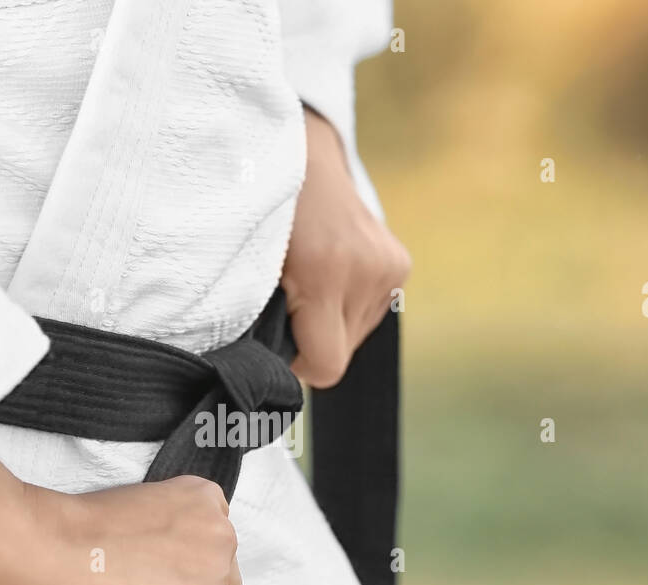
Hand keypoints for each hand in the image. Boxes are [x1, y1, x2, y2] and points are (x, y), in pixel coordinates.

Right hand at [14, 476, 241, 584]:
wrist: (40, 549)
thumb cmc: (72, 532)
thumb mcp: (143, 509)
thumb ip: (175, 536)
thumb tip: (177, 578)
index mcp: (208, 504)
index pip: (216, 560)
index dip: (178, 576)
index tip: (148, 576)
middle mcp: (221, 539)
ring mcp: (212, 583)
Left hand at [283, 106, 410, 388]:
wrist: (299, 153)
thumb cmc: (257, 214)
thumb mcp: (247, 267)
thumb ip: (260, 321)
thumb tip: (268, 368)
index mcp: (325, 272)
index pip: (327, 366)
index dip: (298, 365)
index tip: (277, 338)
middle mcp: (367, 270)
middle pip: (342, 352)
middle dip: (312, 337)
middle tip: (288, 299)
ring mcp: (390, 266)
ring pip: (356, 335)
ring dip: (330, 320)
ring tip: (309, 278)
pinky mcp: (400, 263)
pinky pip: (371, 312)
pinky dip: (347, 303)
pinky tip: (332, 270)